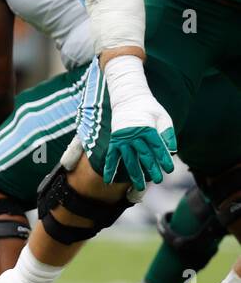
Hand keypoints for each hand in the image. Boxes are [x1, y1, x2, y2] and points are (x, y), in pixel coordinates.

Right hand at [102, 55, 175, 190]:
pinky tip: (110, 180)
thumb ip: (168, 133)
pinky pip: (111, 157)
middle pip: (144, 155)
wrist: (128, 97)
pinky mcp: (115, 141)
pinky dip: (110, 168)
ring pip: (128, 159)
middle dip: (151, 168)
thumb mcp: (163, 116)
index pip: (157, 147)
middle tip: (158, 180)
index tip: (169, 169)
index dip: (164, 158)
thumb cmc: (149, 108)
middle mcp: (134, 135)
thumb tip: (172, 150)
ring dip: (134, 173)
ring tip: (140, 185)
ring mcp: (122, 139)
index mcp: (148, 129)